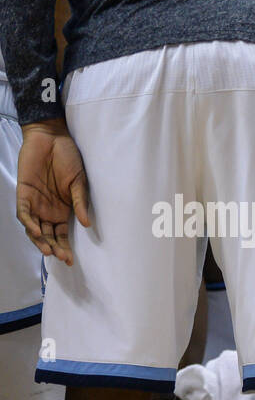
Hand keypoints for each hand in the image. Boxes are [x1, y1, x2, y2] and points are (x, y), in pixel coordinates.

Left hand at [16, 118, 90, 265]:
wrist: (51, 138)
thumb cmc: (68, 158)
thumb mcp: (79, 183)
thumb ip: (80, 203)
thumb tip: (87, 224)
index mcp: (62, 210)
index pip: (61, 235)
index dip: (65, 248)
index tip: (70, 260)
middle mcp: (47, 210)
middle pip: (47, 236)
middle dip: (53, 248)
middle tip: (61, 257)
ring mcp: (35, 202)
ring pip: (33, 229)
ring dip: (40, 241)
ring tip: (48, 250)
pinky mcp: (23, 193)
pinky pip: (23, 213)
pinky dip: (29, 223)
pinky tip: (36, 231)